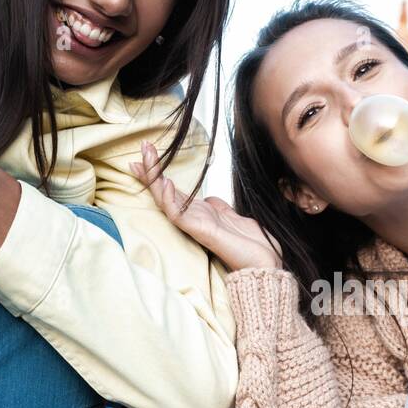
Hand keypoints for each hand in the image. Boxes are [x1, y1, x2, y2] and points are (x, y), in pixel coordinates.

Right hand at [134, 141, 281, 271]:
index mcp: (199, 212)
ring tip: (147, 157)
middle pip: (164, 191)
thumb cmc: (251, 243)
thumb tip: (209, 199)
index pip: (173, 190)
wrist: (265, 260)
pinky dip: (170, 199)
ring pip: (164, 200)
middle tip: (142, 146)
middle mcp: (192, 217)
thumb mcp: (233, 217)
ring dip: (154, 178)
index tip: (149, 153)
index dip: (160, 172)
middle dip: (151, 169)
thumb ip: (219, 207)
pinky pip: (178, 215)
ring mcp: (193, 224)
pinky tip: (166, 182)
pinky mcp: (198, 231)